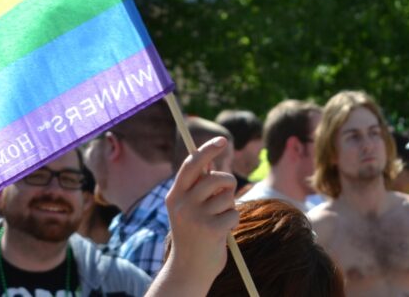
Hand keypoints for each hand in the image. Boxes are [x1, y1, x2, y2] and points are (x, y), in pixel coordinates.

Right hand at [152, 136, 239, 294]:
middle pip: (216, 177)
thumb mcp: (189, 208)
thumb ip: (198, 186)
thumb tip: (211, 159)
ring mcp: (195, 216)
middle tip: (226, 194)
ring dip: (229, 207)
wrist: (189, 269)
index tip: (223, 139)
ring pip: (227, 196)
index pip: (191, 164)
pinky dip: (232, 222)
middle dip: (228, 183)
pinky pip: (233, 214)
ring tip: (218, 220)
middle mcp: (182, 203)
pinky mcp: (210, 229)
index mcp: (174, 195)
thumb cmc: (194, 234)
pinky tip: (221, 233)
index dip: (207, 149)